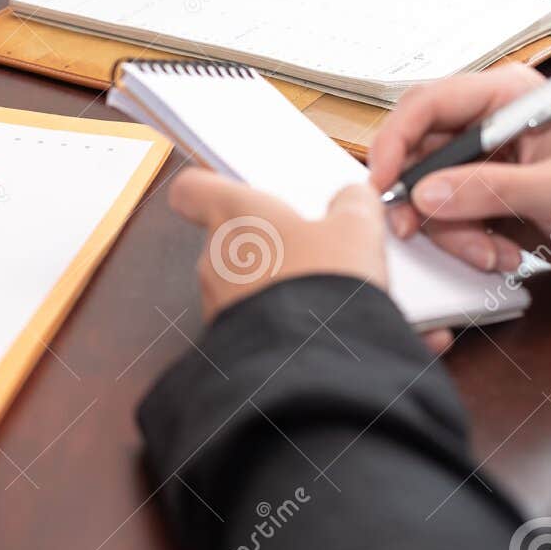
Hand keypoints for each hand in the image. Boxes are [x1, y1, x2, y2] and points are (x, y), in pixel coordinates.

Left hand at [168, 169, 388, 320]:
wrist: (312, 363)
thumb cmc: (322, 287)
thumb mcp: (356, 231)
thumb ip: (352, 205)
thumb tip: (352, 198)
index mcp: (235, 213)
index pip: (194, 187)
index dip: (211, 186)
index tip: (229, 188)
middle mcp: (214, 255)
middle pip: (230, 236)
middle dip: (265, 241)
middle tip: (307, 247)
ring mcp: (216, 299)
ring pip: (239, 279)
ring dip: (270, 280)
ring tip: (317, 289)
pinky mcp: (227, 336)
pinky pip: (247, 315)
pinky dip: (272, 314)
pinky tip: (309, 320)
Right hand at [368, 64, 550, 275]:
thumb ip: (492, 189)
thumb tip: (428, 193)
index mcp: (508, 97)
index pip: (429, 104)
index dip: (396, 140)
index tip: (383, 181)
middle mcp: (486, 123)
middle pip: (419, 151)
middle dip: (422, 199)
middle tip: (415, 229)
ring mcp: (480, 160)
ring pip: (426, 190)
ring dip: (450, 230)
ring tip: (491, 251)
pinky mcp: (476, 192)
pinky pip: (442, 214)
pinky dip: (461, 240)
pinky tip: (499, 250)